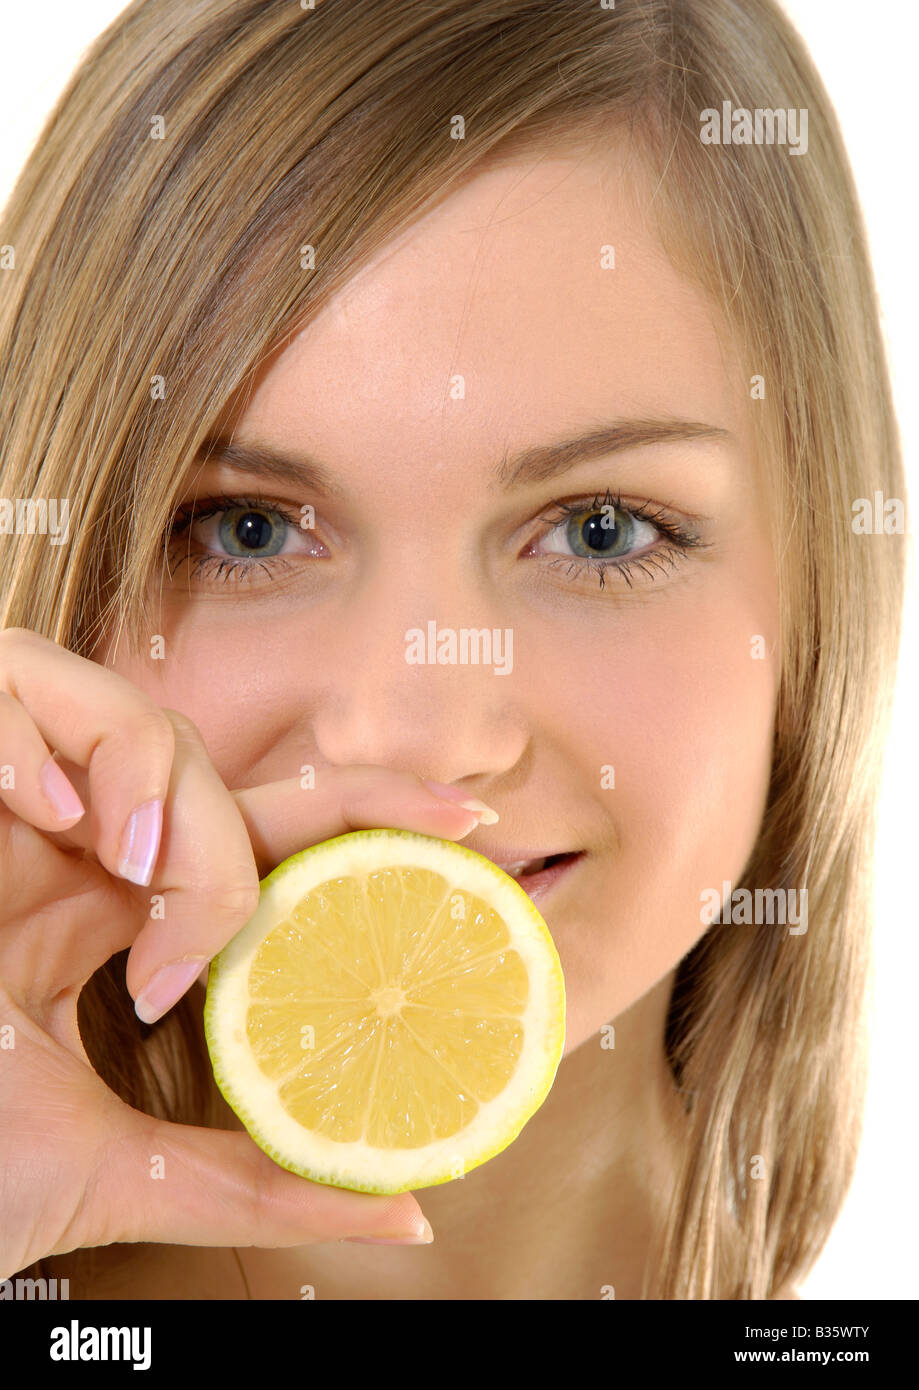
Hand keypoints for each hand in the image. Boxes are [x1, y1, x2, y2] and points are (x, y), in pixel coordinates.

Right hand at [0, 627, 491, 1276]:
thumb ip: (251, 1176)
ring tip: (136, 873)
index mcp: (106, 919)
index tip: (470, 819)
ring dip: (155, 781)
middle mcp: (62, 852)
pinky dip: (36, 735)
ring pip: (118, 716)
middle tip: (313, 877)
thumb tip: (406, 1202)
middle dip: (270, 813)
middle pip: (199, 769)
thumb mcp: (116, 1173)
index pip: (251, 839)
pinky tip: (54, 818)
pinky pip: (3, 683)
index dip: (360, 812)